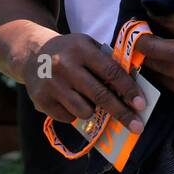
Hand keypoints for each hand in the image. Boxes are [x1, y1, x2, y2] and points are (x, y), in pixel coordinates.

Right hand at [22, 32, 147, 132]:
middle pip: (100, 96)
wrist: (32, 54)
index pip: (110, 72)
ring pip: (84, 111)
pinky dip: (74, 113)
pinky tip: (69, 100)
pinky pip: (68, 117)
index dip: (128, 89)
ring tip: (89, 100)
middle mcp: (65, 66)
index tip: (142, 104)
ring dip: (93, 110)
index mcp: (81, 49)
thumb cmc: (70, 52)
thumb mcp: (88, 46)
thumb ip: (107, 63)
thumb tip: (131, 90)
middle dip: (122, 113)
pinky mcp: (40, 100)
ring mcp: (51, 84)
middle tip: (137, 127)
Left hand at [136, 1, 173, 98]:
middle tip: (136, 26)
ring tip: (144, 39)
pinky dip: (157, 67)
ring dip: (146, 51)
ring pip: (151, 65)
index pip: (166, 20)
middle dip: (139, 35)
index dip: (153, 12)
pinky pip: (161, 79)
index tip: (146, 6)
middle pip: (149, 47)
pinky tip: (158, 56)